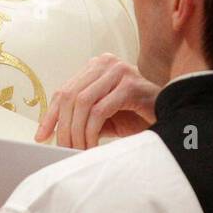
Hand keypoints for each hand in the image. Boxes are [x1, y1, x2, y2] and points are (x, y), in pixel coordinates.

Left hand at [36, 53, 158, 148]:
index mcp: (95, 66)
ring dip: (76, 130)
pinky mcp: (130, 85)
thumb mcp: (101, 116)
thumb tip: (50, 133)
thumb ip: (79, 118)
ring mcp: (118, 71)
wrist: (171, 115)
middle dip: (63, 125)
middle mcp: (105, 63)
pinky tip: (91, 145)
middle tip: (62, 147)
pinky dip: (91, 131)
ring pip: (82, 102)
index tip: (41, 136)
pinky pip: (100, 110)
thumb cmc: (136, 115)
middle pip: (70, 95)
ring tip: (76, 149)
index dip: (50, 115)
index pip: (64, 91)